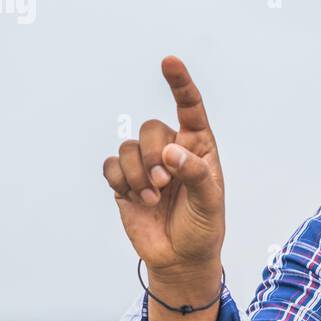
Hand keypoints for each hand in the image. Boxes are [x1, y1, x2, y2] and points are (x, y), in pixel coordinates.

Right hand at [102, 56, 224, 296]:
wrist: (180, 258)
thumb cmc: (203, 227)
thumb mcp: (210, 202)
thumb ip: (195, 173)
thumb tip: (169, 153)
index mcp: (198, 146)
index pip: (189, 107)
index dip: (179, 83)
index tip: (169, 61)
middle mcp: (170, 149)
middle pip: (151, 128)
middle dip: (152, 156)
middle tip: (165, 185)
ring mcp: (145, 165)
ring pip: (128, 147)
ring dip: (137, 175)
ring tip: (154, 199)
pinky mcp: (124, 182)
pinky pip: (111, 166)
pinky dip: (121, 182)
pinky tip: (135, 199)